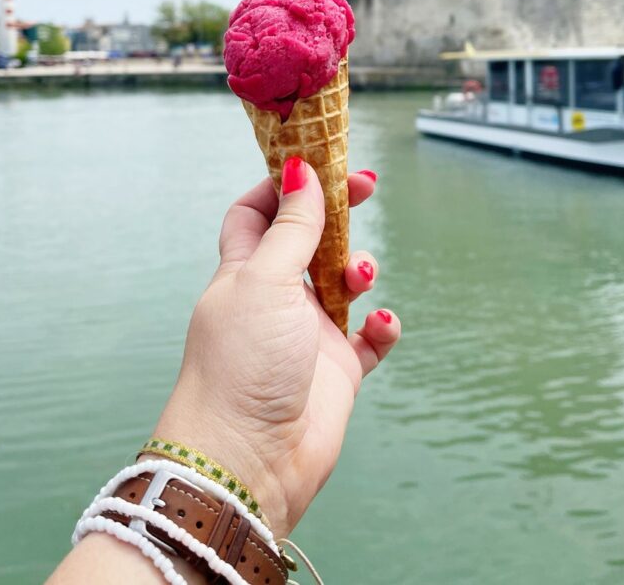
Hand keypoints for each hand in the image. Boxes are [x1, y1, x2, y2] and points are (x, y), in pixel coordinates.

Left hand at [151, 161, 400, 537]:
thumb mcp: (264, 280)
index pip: (259, 212)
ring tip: (360, 276)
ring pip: (343, 283)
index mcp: (245, 270)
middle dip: (338, 211)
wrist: (248, 460)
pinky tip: (380, 325)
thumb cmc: (241, 364)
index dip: (285, 184)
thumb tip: (301, 170)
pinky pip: (370, 338)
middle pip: (310, 238)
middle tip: (367, 185)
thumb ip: (291, 227)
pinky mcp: (336, 372)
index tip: (319, 162)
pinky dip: (382, 326)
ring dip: (359, 268)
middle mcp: (274, 298)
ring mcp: (306, 335)